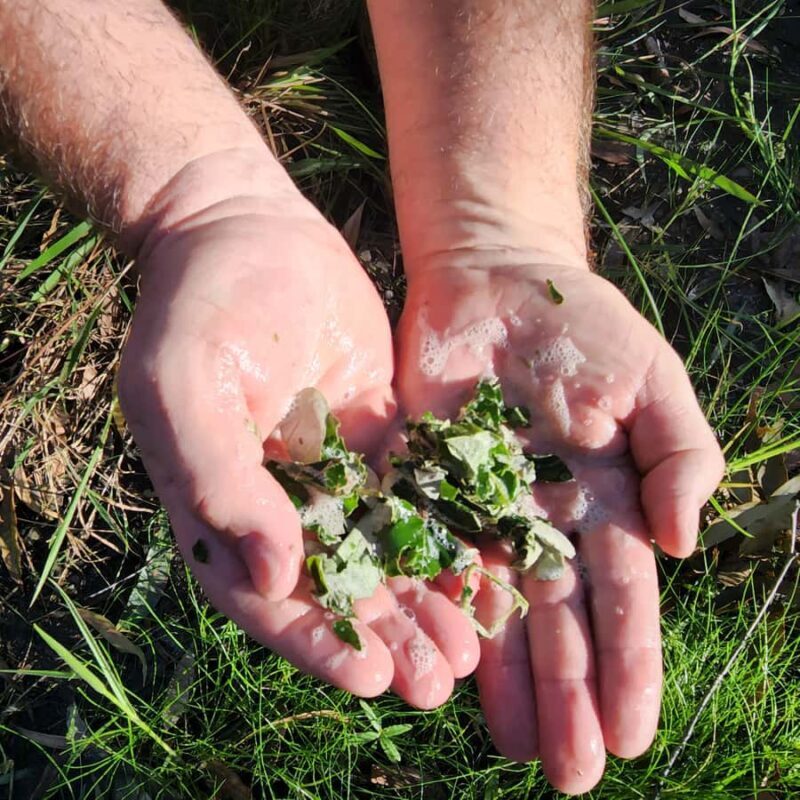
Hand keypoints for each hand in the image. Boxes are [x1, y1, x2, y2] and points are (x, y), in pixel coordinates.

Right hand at [118, 152, 478, 704]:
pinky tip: (487, 565)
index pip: (266, 598)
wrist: (244, 233)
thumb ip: (215, 479)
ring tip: (472, 643)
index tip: (368, 676)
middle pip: (337, 588)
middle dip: (386, 636)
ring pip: (387, 550)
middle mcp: (280, 503)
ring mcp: (334, 472)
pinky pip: (419, 493)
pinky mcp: (379, 437)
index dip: (314, 642)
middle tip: (438, 678)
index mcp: (221, 507)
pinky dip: (449, 532)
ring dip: (425, 600)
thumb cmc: (196, 307)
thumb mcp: (179, 385)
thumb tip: (274, 575)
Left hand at [396, 260, 723, 791]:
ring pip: (494, 609)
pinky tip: (445, 667)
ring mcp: (480, 511)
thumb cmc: (582, 326)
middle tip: (569, 773)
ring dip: (507, 679)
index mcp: (604, 504)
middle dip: (568, 696)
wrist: (494, 280)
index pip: (621, 600)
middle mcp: (542, 523)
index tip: (632, 735)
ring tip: (516, 746)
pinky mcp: (422, 488)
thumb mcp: (652, 382)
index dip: (630, 667)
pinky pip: (429, 560)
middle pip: (557, 622)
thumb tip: (680, 543)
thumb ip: (681, 457)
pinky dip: (438, 612)